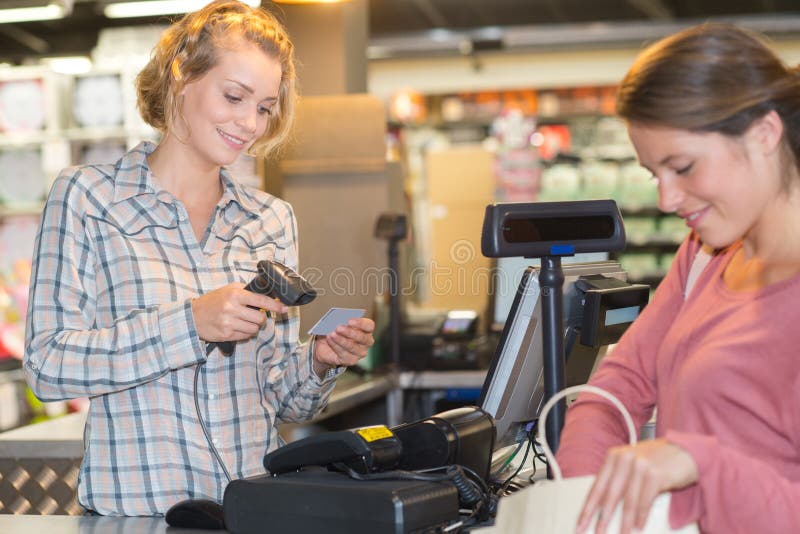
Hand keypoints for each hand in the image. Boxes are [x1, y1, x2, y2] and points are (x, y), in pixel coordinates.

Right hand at [191, 283, 287, 343]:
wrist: (193, 316)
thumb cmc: (213, 301)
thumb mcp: (229, 290)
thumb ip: (247, 292)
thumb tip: (269, 296)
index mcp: (235, 294)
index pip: (261, 300)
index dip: (275, 306)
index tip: (284, 308)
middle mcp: (232, 308)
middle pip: (260, 318)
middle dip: (261, 318)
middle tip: (255, 316)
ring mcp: (229, 322)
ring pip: (254, 329)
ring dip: (253, 326)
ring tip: (243, 321)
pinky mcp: (226, 334)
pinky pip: (245, 336)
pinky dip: (245, 333)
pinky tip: (237, 327)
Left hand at [313, 318, 374, 376]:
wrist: (326, 344)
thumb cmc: (337, 330)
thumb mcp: (339, 323)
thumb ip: (342, 320)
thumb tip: (340, 319)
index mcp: (367, 329)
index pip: (369, 326)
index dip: (360, 323)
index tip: (349, 321)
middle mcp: (366, 342)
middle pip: (363, 338)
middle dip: (350, 332)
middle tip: (338, 328)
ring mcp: (360, 353)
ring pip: (353, 347)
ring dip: (341, 340)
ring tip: (332, 334)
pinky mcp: (351, 360)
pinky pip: (343, 353)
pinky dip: (335, 345)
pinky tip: (330, 339)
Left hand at [577, 438, 698, 533]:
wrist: (688, 452)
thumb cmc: (659, 461)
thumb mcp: (633, 465)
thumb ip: (619, 479)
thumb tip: (603, 507)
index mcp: (614, 456)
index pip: (597, 486)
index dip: (588, 507)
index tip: (580, 523)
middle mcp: (624, 458)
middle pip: (608, 495)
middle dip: (601, 518)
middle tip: (597, 533)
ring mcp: (640, 465)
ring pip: (627, 501)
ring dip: (624, 522)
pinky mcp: (655, 474)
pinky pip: (644, 501)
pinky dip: (640, 517)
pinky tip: (638, 527)